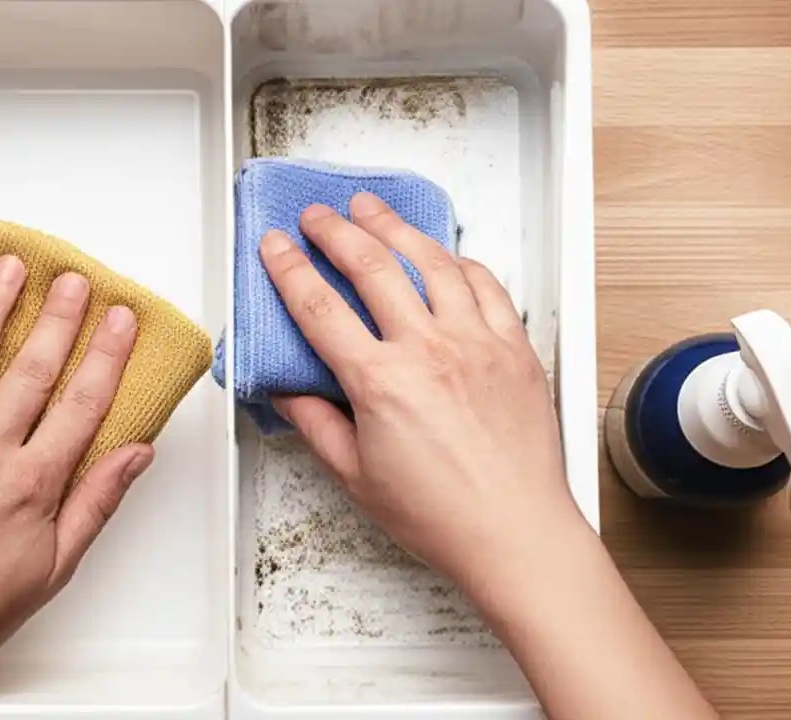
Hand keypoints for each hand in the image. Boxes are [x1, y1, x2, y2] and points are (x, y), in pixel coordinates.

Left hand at [0, 256, 151, 718]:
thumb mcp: (55, 565)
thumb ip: (97, 501)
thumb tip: (135, 454)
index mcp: (31, 483)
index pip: (82, 402)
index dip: (107, 353)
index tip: (120, 319)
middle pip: (31, 367)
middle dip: (58, 316)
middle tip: (74, 279)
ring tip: (11, 268)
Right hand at [264, 193, 577, 588]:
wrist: (515, 533)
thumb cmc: (441, 515)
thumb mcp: (356, 476)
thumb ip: (316, 425)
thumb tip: (288, 392)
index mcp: (380, 383)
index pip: (320, 307)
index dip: (291, 269)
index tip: (276, 245)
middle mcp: (429, 351)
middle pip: (373, 266)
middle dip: (337, 231)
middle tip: (318, 215)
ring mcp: (476, 343)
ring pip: (432, 262)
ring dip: (396, 228)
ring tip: (373, 209)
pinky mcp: (514, 348)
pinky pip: (487, 286)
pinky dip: (460, 262)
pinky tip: (445, 254)